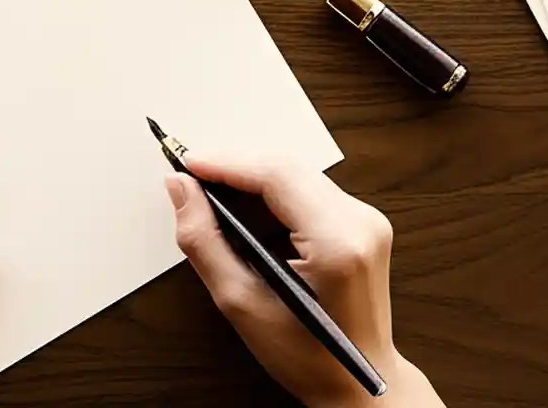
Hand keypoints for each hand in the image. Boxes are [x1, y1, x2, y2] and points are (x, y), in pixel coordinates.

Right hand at [164, 158, 442, 407]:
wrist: (358, 384)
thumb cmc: (309, 357)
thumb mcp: (242, 304)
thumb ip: (204, 241)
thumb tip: (181, 190)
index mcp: (338, 242)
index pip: (276, 175)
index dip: (226, 163)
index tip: (187, 164)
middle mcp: (360, 223)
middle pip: (286, 167)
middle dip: (234, 167)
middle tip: (191, 180)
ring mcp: (367, 220)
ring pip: (296, 174)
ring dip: (251, 179)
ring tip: (212, 197)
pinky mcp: (363, 224)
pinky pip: (309, 189)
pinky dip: (272, 193)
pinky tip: (246, 212)